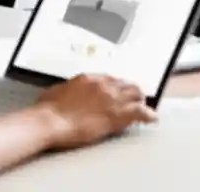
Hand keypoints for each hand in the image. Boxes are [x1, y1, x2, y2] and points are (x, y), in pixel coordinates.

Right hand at [35, 74, 155, 149]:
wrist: (50, 121)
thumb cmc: (48, 111)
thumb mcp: (54, 93)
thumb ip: (65, 91)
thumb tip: (63, 93)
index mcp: (88, 79)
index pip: (109, 79)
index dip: (115, 86)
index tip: (116, 91)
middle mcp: (103, 85)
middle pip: (125, 83)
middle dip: (130, 91)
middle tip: (133, 98)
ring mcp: (112, 98)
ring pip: (137, 93)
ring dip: (141, 100)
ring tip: (144, 106)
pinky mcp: (118, 114)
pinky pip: (141, 112)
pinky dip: (149, 115)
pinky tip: (152, 118)